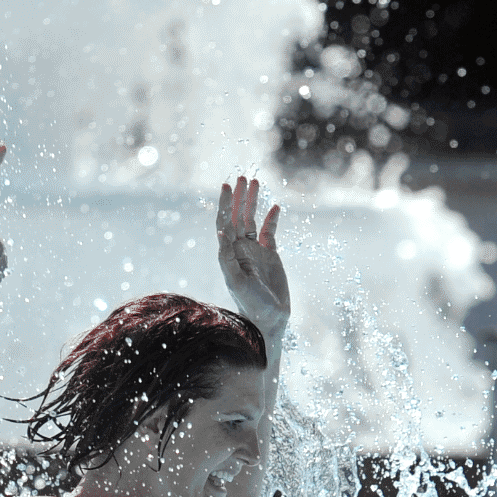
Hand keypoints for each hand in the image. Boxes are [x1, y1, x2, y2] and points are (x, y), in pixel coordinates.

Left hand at [215, 175, 288, 336]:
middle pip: (238, 216)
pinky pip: (270, 232)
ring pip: (252, 220)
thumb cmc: (250, 303)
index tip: (227, 185)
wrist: (269, 319)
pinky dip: (272, 219)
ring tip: (255, 183)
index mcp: (230, 252)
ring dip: (253, 202)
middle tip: (243, 177)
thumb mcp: (236, 281)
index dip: (225, 204)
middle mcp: (240, 249)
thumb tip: (221, 232)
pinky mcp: (271, 256)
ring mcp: (256, 251)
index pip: (225, 222)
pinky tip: (275, 207)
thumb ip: (226, 257)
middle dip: (239, 197)